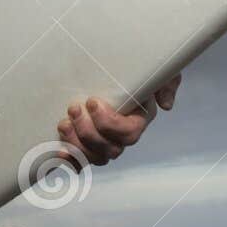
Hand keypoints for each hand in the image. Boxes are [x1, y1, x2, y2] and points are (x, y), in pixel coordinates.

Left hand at [56, 74, 181, 166]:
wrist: (117, 66)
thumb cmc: (136, 68)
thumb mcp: (156, 70)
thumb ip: (166, 83)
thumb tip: (165, 105)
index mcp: (139, 118)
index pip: (129, 133)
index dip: (109, 123)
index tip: (92, 102)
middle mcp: (123, 135)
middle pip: (110, 149)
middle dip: (88, 132)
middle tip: (74, 108)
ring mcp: (105, 140)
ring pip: (95, 156)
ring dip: (77, 144)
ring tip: (63, 124)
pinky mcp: (87, 141)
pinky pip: (82, 160)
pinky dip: (71, 160)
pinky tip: (60, 152)